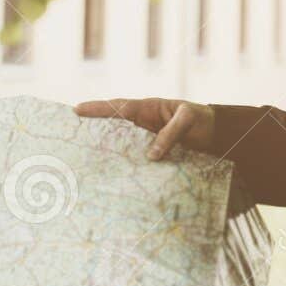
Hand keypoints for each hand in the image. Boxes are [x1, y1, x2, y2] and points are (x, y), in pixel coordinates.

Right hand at [75, 97, 214, 159]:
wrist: (217, 135)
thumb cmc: (202, 120)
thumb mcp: (188, 120)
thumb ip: (170, 134)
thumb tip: (152, 156)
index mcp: (147, 109)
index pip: (118, 107)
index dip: (98, 108)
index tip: (77, 109)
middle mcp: (142, 124)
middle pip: (112, 127)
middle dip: (91, 130)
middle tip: (69, 138)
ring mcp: (145, 140)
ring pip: (120, 145)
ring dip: (105, 152)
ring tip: (84, 162)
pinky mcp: (152, 155)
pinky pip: (133, 160)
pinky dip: (123, 166)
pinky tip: (113, 177)